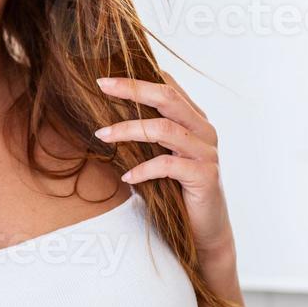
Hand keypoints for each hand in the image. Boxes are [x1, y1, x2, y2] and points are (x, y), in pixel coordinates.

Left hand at [94, 72, 234, 262]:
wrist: (206, 229)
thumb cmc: (177, 189)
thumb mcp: (161, 155)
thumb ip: (148, 133)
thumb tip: (106, 113)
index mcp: (194, 119)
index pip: (168, 86)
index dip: (138, 78)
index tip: (105, 77)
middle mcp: (203, 130)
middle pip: (168, 97)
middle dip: (132, 89)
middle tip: (101, 85)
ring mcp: (206, 152)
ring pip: (164, 129)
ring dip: (128, 130)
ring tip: (101, 135)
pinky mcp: (205, 176)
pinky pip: (168, 165)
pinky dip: (143, 169)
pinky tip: (126, 178)